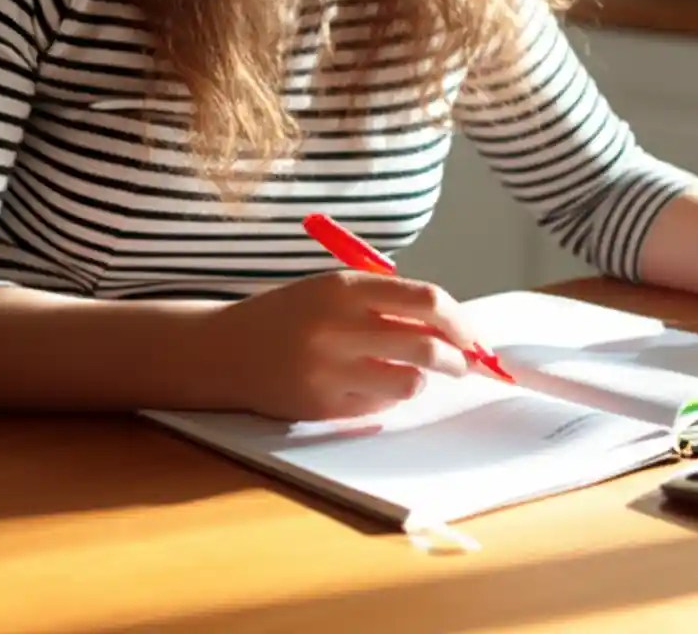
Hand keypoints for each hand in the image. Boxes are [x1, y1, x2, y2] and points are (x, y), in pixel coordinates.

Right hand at [186, 271, 479, 419]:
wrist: (224, 350)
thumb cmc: (292, 316)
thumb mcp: (335, 292)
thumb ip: (388, 303)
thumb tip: (454, 330)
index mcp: (344, 289)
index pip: (426, 301)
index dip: (460, 321)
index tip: (473, 336)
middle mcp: (337, 328)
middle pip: (427, 346)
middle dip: (457, 359)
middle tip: (463, 364)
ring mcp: (329, 371)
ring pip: (410, 383)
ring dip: (420, 380)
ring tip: (407, 373)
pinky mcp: (322, 406)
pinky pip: (381, 408)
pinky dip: (386, 399)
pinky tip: (366, 387)